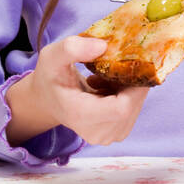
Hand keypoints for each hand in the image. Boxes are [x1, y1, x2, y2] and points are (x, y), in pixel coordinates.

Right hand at [5, 36, 148, 145]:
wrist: (47, 100)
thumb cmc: (50, 77)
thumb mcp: (52, 56)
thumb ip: (71, 48)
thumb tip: (103, 46)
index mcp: (80, 115)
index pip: (123, 107)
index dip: (134, 86)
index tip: (129, 64)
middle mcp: (97, 133)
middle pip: (133, 106)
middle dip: (132, 82)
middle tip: (115, 66)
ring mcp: (108, 137)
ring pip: (136, 107)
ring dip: (129, 88)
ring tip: (106, 77)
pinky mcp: (117, 134)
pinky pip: (134, 110)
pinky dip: (127, 95)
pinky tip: (108, 86)